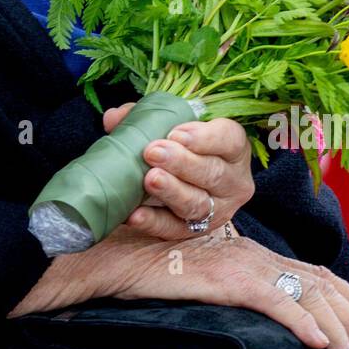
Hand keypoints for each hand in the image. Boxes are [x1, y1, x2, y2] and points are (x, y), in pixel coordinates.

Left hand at [102, 103, 254, 240]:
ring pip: (198, 203)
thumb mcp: (173, 124)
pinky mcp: (196, 231)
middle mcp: (233, 181)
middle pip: (212, 173)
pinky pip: (176, 229)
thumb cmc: (183, 144)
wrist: (189, 178)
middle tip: (152, 152)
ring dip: (171, 192)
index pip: (229, 140)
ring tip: (149, 180)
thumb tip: (114, 118)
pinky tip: (135, 214)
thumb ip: (147, 117)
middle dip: (181, 163)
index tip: (176, 133)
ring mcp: (218, 209)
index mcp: (233, 148)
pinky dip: (154, 222)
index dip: (204, 138)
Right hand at [107, 227, 348, 348]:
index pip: (312, 272)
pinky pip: (277, 302)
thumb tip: (250, 312)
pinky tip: (319, 344)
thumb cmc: (149, 265)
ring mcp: (243, 264)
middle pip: (319, 282)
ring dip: (338, 328)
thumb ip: (228, 286)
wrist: (118, 253)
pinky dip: (303, 323)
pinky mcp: (229, 279)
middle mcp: (254, 254)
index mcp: (250, 252)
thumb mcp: (199, 276)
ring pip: (307, 294)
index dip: (347, 294)